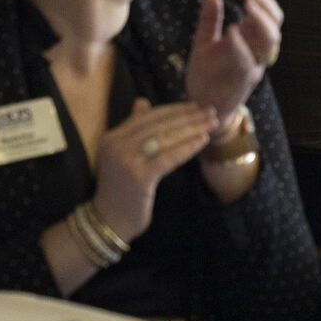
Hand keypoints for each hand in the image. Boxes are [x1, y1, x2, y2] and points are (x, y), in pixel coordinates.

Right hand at [91, 98, 219, 242]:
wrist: (108, 219)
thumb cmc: (120, 186)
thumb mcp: (122, 153)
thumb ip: (133, 128)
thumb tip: (142, 101)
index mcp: (111, 137)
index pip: (148, 116)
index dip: (174, 109)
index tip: (195, 106)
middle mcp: (116, 145)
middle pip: (159, 125)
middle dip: (188, 116)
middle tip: (211, 111)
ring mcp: (126, 161)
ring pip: (166, 138)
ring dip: (192, 128)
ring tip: (212, 123)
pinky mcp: (139, 177)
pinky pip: (169, 157)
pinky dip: (187, 147)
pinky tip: (203, 140)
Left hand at [184, 0, 282, 129]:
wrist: (202, 108)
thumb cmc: (205, 75)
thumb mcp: (204, 43)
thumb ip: (210, 20)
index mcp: (251, 39)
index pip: (268, 12)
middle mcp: (257, 51)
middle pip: (276, 22)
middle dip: (263, 4)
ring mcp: (253, 65)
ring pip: (271, 41)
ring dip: (260, 21)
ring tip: (246, 6)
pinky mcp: (243, 79)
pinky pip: (248, 60)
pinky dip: (241, 44)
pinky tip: (231, 31)